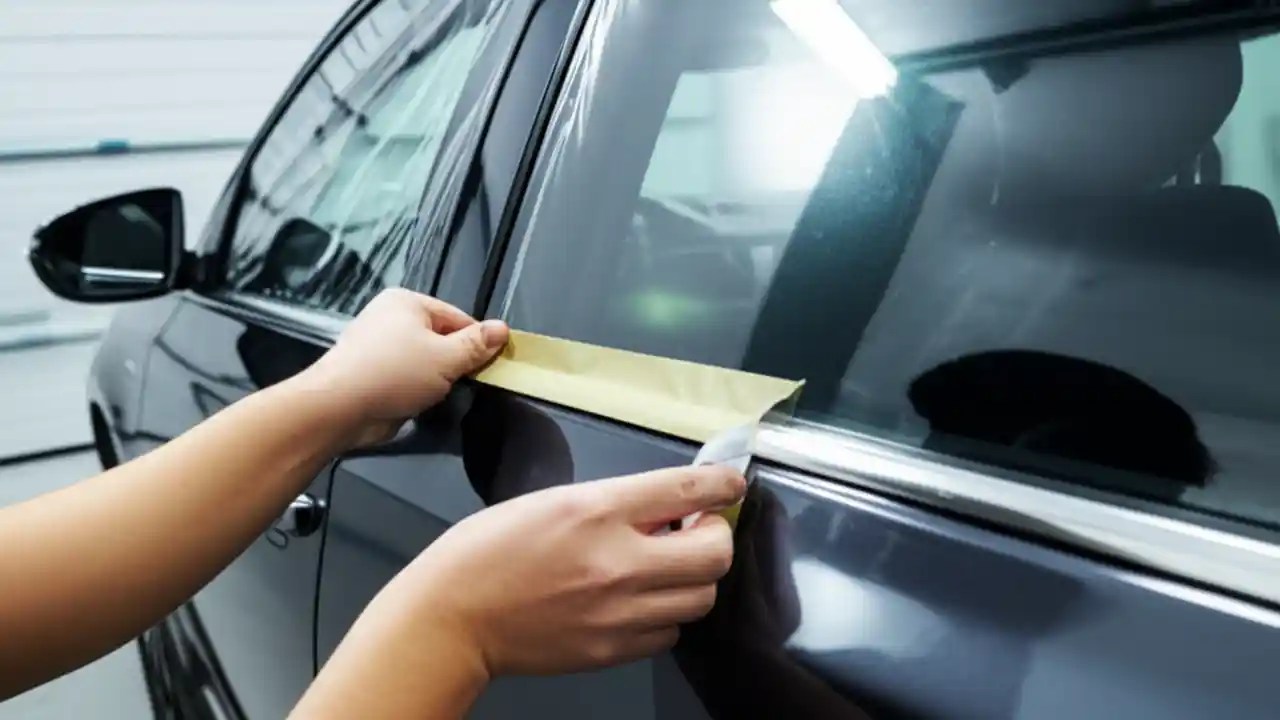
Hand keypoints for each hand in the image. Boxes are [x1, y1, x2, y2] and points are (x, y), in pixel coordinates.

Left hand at [301, 288, 508, 447]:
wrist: (338, 408)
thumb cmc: (395, 374)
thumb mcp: (446, 358)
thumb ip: (477, 344)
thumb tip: (504, 328)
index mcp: (407, 302)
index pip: (458, 318)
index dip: (478, 342)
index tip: (493, 366)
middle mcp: (391, 317)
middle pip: (441, 338)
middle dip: (456, 362)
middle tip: (468, 384)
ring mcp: (378, 344)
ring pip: (425, 360)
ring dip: (437, 379)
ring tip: (441, 395)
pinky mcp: (371, 371)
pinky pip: (406, 375)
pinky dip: (416, 388)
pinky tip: (420, 402)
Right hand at [364, 465, 744, 676]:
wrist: (453, 617)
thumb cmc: (490, 549)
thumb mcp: (553, 500)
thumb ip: (616, 503)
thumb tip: (668, 508)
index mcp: (598, 511)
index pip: (688, 491)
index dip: (723, 484)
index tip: (731, 484)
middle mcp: (618, 563)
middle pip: (714, 552)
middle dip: (716, 535)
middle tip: (697, 528)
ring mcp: (619, 613)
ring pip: (701, 597)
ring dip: (694, 578)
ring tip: (668, 566)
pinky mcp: (612, 651)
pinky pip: (669, 632)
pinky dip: (667, 615)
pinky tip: (642, 601)